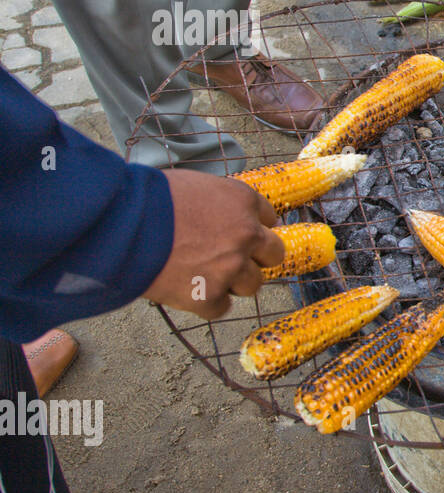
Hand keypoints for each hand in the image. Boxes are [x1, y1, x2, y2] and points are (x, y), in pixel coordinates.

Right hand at [143, 170, 284, 318]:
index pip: (269, 218)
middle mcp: (246, 235)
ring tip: (204, 274)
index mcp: (243, 201)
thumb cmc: (148, 198)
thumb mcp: (192, 185)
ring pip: (252, 284)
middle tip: (232, 259)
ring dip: (233, 282)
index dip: (253, 227)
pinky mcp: (209, 296)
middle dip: (256, 257)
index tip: (240, 234)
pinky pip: (221, 307)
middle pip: (274, 254)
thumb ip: (217, 202)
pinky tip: (186, 290)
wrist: (120, 225)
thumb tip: (219, 215)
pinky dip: (206, 302)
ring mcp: (230, 268)